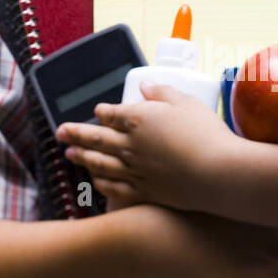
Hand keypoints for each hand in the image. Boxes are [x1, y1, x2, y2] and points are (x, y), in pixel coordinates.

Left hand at [55, 82, 235, 212]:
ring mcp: (135, 170)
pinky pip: (114, 188)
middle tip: (61, 132)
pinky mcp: (144, 191)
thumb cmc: (205, 133)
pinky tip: (94, 181)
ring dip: (82, 158)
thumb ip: (163, 93)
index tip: (97, 111)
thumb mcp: (186, 103)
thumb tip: (145, 86)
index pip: (112, 113)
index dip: (103, 112)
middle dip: (76, 134)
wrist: (216, 173)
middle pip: (97, 138)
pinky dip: (101, 183)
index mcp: (138, 119)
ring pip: (100, 164)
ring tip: (69, 155)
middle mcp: (130, 145)